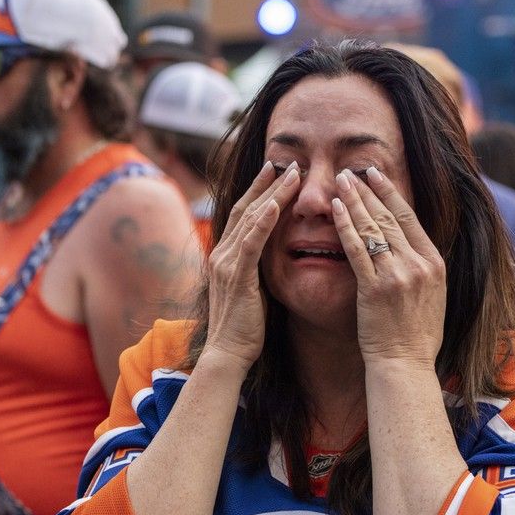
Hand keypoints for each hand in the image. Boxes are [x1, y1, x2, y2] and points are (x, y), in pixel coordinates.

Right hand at [203, 160, 301, 369]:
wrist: (228, 354)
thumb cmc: (244, 328)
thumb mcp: (252, 291)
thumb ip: (257, 269)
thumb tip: (273, 256)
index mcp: (225, 256)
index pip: (243, 214)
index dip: (259, 191)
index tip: (277, 171)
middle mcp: (221, 254)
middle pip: (245, 208)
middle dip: (266, 183)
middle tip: (287, 161)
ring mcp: (226, 263)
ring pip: (250, 219)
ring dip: (272, 193)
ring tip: (292, 172)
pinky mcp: (237, 276)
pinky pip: (251, 242)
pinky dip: (264, 220)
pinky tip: (276, 204)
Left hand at [331, 167, 445, 366]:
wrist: (405, 366)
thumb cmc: (415, 338)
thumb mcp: (432, 298)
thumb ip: (423, 271)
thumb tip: (412, 250)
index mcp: (434, 264)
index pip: (410, 219)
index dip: (391, 194)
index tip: (377, 176)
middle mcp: (418, 265)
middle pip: (390, 218)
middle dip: (369, 191)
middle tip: (353, 171)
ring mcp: (397, 275)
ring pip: (373, 228)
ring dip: (355, 201)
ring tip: (341, 181)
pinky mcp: (374, 288)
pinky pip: (356, 249)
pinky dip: (345, 225)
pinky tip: (335, 208)